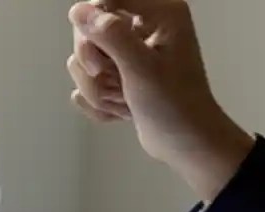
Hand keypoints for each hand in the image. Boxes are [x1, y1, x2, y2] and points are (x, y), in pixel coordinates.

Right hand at [67, 0, 254, 201]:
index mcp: (160, 13)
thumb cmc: (173, 105)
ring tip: (124, 102)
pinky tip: (122, 110)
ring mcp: (129, 53)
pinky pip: (87, 82)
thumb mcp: (141, 67)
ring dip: (97, 88)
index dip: (91, 29)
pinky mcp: (119, 76)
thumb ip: (110, 34)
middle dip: (94, 66)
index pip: (106, 1)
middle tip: (115, 84)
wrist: (186, 144)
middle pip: (89, 30)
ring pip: (84, 59)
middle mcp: (144, 26)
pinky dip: (100, 102)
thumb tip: (78, 10)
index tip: (97, 61)